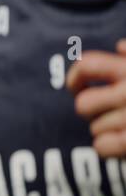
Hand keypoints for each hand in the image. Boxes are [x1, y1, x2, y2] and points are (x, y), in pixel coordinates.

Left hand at [67, 39, 125, 157]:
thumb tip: (120, 47)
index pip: (87, 66)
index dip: (75, 77)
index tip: (77, 87)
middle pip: (83, 105)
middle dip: (92, 111)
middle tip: (107, 113)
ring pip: (95, 128)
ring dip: (108, 130)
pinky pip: (101, 146)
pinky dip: (108, 148)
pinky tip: (124, 143)